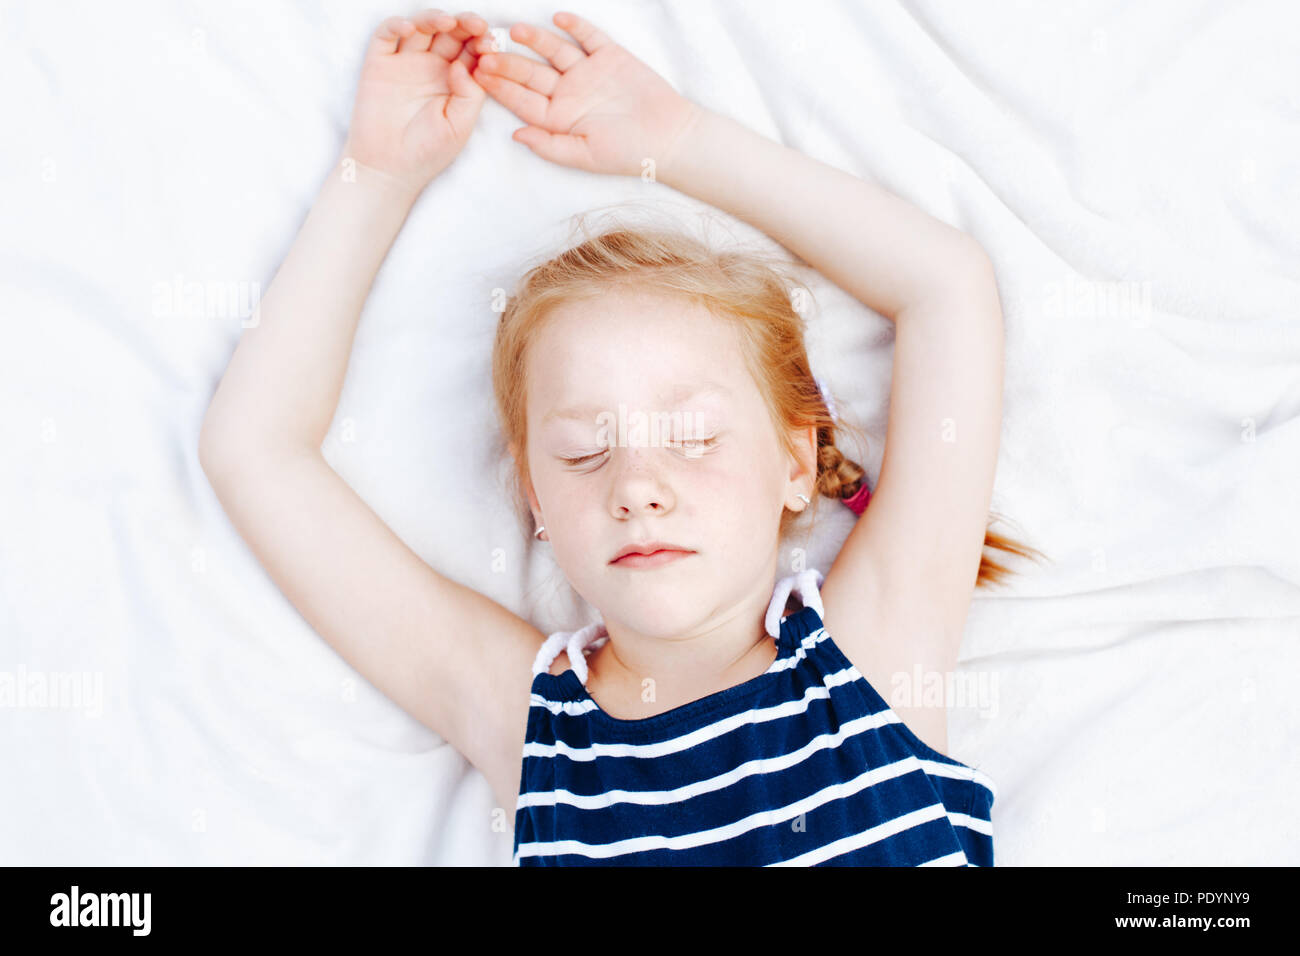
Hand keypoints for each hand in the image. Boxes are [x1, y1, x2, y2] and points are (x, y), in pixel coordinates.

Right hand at [342, 10, 489, 196]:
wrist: (389, 169)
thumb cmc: (428, 152)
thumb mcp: (460, 125)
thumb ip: (470, 94)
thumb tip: (463, 64)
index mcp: (457, 81)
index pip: (473, 50)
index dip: (482, 42)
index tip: (490, 44)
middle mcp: (433, 66)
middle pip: (451, 33)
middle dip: (465, 24)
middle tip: (476, 25)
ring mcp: (406, 62)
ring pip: (422, 26)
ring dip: (435, 18)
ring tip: (447, 22)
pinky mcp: (380, 63)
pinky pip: (387, 34)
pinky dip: (397, 24)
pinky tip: (410, 28)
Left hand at [470, 11, 701, 177]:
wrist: (669, 137)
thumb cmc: (627, 153)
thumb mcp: (584, 157)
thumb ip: (549, 145)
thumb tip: (515, 135)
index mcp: (558, 118)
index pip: (522, 100)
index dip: (500, 88)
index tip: (478, 75)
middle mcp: (568, 93)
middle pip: (532, 73)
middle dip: (509, 63)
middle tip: (485, 51)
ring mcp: (588, 72)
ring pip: (555, 52)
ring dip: (536, 40)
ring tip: (516, 30)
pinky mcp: (610, 56)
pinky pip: (588, 37)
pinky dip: (575, 27)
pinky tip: (558, 19)